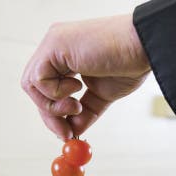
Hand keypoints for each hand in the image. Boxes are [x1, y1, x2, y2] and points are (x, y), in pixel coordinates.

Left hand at [21, 14, 150, 139]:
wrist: (144, 47)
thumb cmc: (129, 65)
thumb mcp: (103, 94)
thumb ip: (86, 111)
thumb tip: (73, 132)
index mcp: (66, 56)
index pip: (46, 87)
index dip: (54, 112)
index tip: (68, 132)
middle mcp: (55, 47)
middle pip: (35, 87)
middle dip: (50, 115)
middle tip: (67, 132)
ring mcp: (53, 44)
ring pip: (32, 84)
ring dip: (52, 106)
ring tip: (77, 105)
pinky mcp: (54, 45)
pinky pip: (38, 79)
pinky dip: (55, 93)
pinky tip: (78, 87)